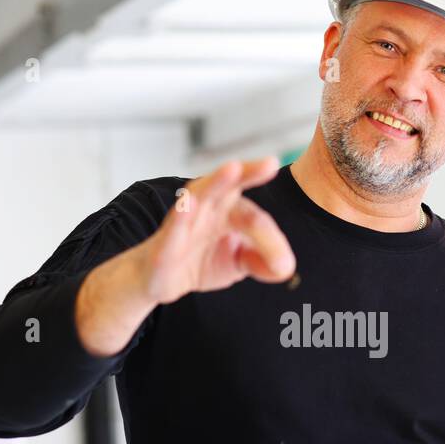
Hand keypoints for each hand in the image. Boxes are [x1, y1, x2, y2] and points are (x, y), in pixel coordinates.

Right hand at [137, 156, 295, 305]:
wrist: (159, 280)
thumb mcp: (239, 262)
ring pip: (199, 195)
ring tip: (233, 169)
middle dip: (248, 171)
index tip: (283, 265)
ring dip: (215, 181)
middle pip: (228, 184)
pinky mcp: (164, 243)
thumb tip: (285, 266)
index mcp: (228, 210)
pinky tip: (187, 204)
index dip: (271, 240)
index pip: (255, 218)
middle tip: (271, 163)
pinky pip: (172, 228)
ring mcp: (183, 222)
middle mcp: (207, 208)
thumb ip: (263, 261)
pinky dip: (180, 216)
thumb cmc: (200, 260)